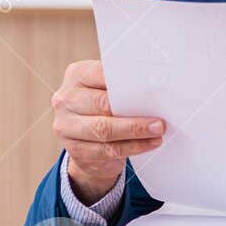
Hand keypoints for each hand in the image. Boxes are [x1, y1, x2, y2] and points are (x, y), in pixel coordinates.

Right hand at [51, 60, 164, 202]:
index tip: (152, 90)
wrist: (84, 139)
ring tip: (157, 133)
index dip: (127, 83)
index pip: (102, 75)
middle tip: (159, 121)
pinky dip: (131, 148)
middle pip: (102, 105)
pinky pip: (106, 150)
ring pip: (104, 131)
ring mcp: (66, 126)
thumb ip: (122, 86)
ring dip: (135, 133)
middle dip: (134, 115)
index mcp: (76, 76)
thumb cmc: (103, 107)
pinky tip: (148, 144)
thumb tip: (153, 89)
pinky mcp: (74, 150)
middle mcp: (65, 99)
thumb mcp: (107, 89)